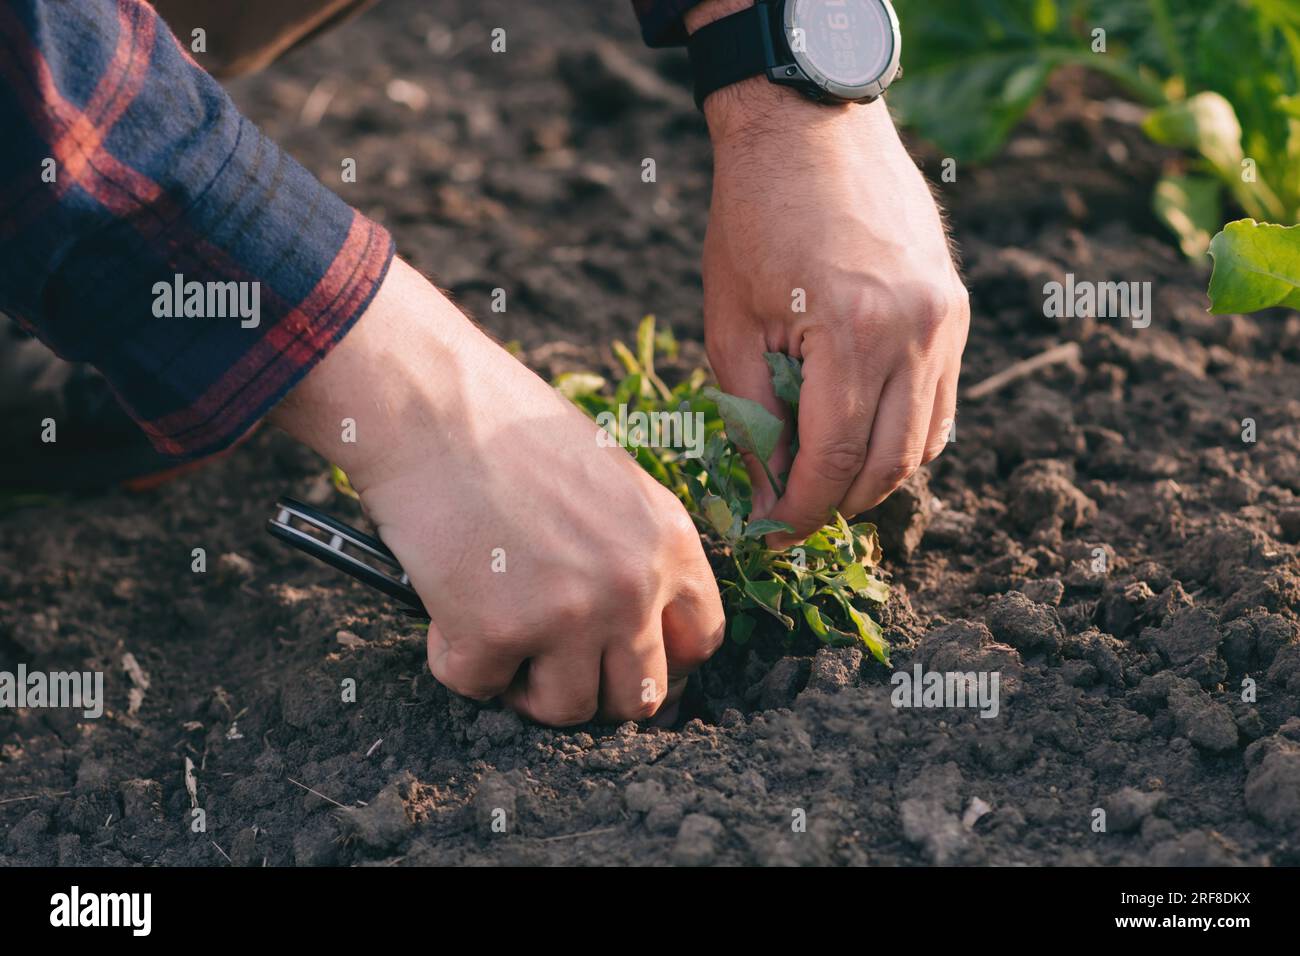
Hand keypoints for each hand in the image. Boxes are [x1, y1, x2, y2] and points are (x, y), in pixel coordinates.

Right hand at [271, 259, 723, 724]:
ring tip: (493, 628)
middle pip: (639, 695)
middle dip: (593, 688)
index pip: (702, 641)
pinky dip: (455, 658)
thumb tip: (628, 627)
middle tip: (550, 662)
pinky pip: (478, 686)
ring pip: (565, 709)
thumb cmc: (506, 427)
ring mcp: (568, 616)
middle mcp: (632, 585)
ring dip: (525, 684)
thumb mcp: (608, 479)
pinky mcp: (496, 635)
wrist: (430, 402)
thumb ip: (631, 549)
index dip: (662, 661)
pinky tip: (444, 606)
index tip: (623, 661)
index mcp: (668, 540)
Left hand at [689, 3, 968, 542]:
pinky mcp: (956, 310)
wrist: (809, 129)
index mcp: (855, 333)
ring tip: (821, 484)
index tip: (771, 538)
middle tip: (791, 518)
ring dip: (872, 477)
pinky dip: (903, 437)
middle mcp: (918, 332)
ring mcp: (947, 320)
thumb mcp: (731, 327)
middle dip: (836, 504)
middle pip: (887, 464)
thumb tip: (766, 498)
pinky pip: (940, 403)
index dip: (800, 512)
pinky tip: (861, 441)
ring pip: (923, 442)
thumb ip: (752, 421)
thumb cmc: (751, 220)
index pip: (833, 461)